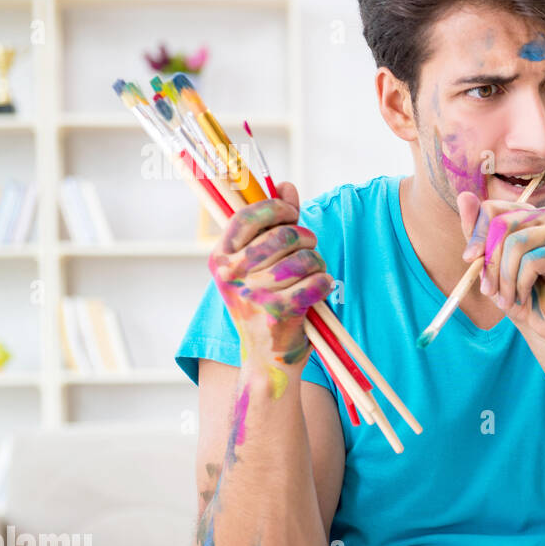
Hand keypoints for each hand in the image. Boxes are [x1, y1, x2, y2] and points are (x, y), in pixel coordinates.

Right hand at [207, 182, 333, 368]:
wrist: (266, 360)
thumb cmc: (264, 304)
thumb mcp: (257, 265)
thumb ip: (272, 223)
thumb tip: (286, 185)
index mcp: (220, 258)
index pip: (248, 215)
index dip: (277, 208)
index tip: (292, 214)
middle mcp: (232, 275)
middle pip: (284, 235)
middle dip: (306, 239)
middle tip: (309, 250)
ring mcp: (255, 294)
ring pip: (304, 258)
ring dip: (317, 264)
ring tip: (312, 274)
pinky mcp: (280, 312)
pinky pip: (317, 281)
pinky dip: (324, 283)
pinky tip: (319, 290)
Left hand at [457, 190, 544, 352]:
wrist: (543, 325)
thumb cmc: (518, 293)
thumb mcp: (489, 264)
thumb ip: (477, 233)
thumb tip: (464, 196)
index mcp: (525, 214)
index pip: (492, 209)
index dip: (477, 236)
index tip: (469, 260)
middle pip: (503, 224)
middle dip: (489, 262)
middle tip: (488, 289)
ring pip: (516, 243)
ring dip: (504, 279)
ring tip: (506, 299)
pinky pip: (532, 262)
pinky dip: (520, 285)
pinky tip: (524, 296)